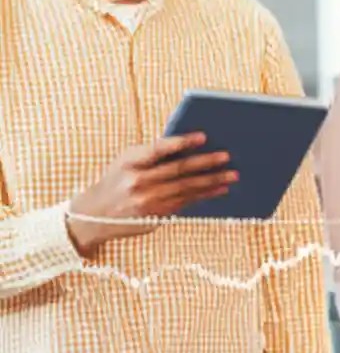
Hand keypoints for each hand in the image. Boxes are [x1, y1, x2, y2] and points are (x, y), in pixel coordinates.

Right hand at [67, 132, 234, 255]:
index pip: (158, 149)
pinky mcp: (155, 215)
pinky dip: (205, 194)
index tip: (204, 136)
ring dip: (212, 181)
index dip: (182, 142)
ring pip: (186, 188)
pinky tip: (220, 189)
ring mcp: (146, 201)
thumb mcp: (126, 162)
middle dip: (205, 162)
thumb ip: (153, 154)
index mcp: (129, 161)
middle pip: (178, 170)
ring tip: (232, 174)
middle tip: (227, 156)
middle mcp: (137, 181)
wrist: (94, 214)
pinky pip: (185, 202)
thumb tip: (192, 146)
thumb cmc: (118, 179)